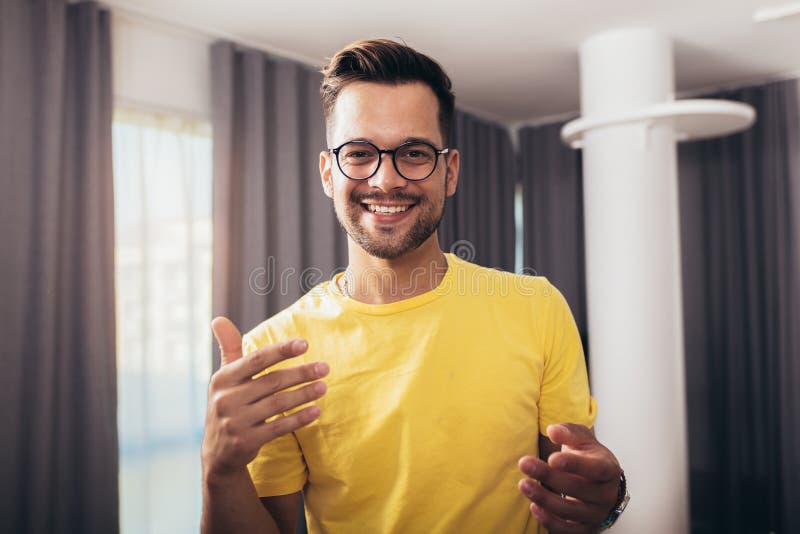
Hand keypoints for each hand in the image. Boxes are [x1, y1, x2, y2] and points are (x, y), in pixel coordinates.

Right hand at [201, 317, 328, 481]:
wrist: (218, 454)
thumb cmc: (229, 405)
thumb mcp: (224, 378)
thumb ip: (228, 349)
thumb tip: (218, 318)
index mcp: (223, 379)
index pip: (256, 360)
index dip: (281, 351)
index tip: (305, 344)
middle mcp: (226, 399)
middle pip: (272, 382)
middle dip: (301, 373)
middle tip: (325, 368)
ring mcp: (235, 422)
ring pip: (278, 404)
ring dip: (304, 395)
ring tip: (323, 387)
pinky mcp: (246, 442)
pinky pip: (279, 427)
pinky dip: (299, 419)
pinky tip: (316, 411)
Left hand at [517, 423, 621, 533]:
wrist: (599, 481)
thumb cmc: (588, 456)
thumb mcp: (582, 439)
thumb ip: (568, 432)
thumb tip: (552, 431)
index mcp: (609, 469)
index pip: (595, 469)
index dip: (574, 464)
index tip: (551, 458)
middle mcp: (606, 494)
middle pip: (578, 488)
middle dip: (548, 476)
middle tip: (524, 463)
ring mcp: (596, 514)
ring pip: (569, 511)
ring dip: (543, 498)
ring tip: (523, 484)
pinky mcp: (585, 528)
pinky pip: (566, 530)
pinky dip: (549, 521)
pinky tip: (533, 506)